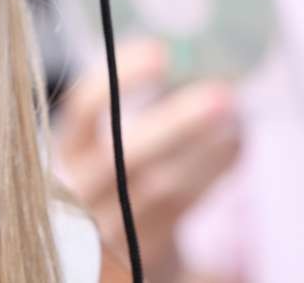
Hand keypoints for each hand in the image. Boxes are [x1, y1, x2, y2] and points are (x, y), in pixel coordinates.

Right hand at [55, 39, 242, 279]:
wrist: (107, 249)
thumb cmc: (115, 170)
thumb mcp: (105, 136)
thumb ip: (137, 99)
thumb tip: (196, 55)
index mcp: (67, 147)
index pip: (83, 108)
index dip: (119, 79)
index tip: (161, 52)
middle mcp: (80, 188)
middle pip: (124, 157)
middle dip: (177, 123)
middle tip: (223, 93)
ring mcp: (112, 225)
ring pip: (163, 188)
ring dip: (208, 150)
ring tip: (237, 115)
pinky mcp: (144, 249)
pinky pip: (185, 207)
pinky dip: (215, 171)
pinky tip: (235, 142)